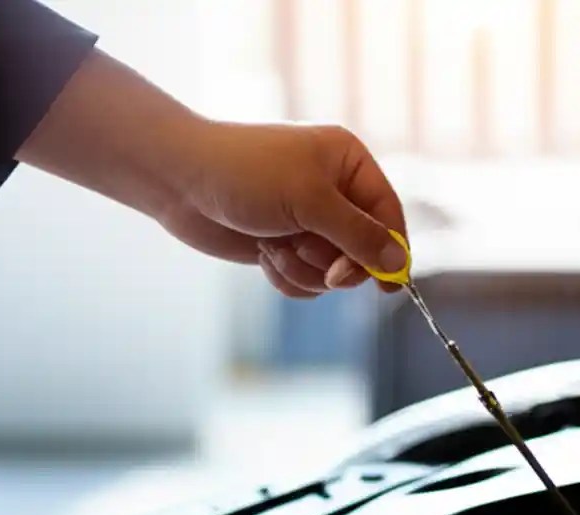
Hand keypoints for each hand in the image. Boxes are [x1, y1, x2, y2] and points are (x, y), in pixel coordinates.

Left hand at [160, 120, 407, 297]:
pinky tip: (264, 255)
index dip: (392, 250)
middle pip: (364, 249)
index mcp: (348, 163)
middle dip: (339, 264)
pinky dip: (287, 275)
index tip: (391, 286)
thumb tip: (399, 260)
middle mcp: (333, 191)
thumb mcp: (310, 200)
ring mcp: (308, 221)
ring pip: (333, 270)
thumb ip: (359, 234)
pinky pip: (306, 279)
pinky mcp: (284, 245)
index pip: (387, 213)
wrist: (179, 181)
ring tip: (275, 247)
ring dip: (305, 269)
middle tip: (326, 273)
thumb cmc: (245, 173)